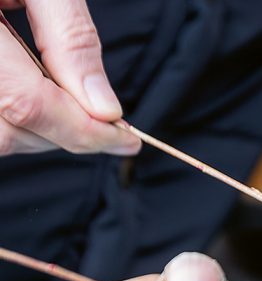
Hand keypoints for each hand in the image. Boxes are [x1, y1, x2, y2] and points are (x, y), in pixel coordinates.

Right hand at [0, 1, 139, 155]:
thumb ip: (70, 39)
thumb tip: (105, 109)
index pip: (25, 104)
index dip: (83, 131)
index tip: (127, 138)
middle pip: (6, 130)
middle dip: (64, 133)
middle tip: (106, 121)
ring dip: (41, 130)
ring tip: (72, 102)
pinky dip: (17, 117)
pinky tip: (42, 94)